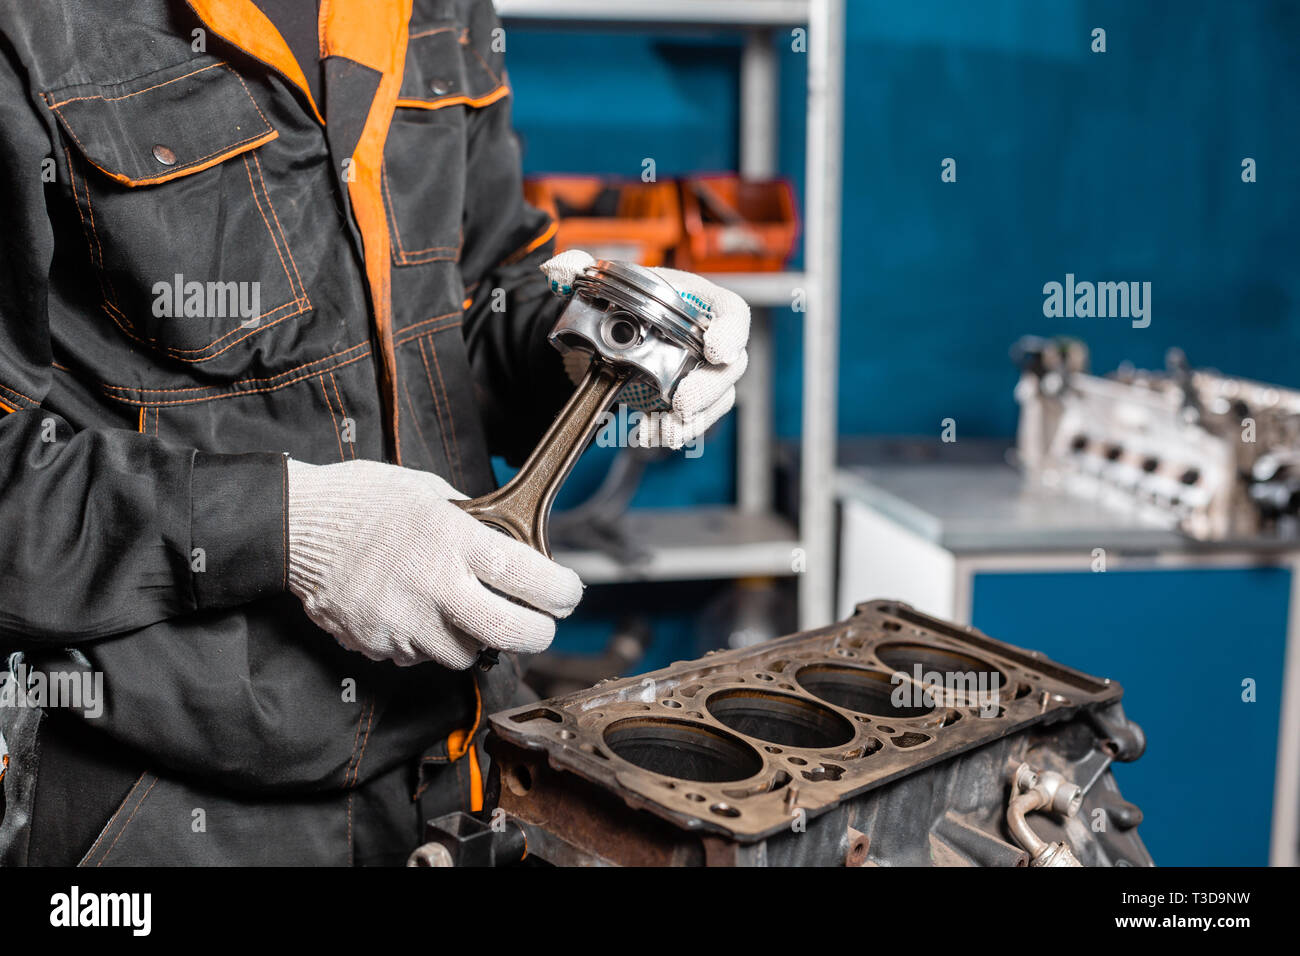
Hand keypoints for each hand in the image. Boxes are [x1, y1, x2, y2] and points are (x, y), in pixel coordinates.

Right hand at [285, 459, 582, 667]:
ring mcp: (404, 621)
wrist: (296, 525)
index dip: (560, 592)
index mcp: (452, 540)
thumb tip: (509, 546)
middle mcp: (433, 585)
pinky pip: (420, 657)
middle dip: (537, 633)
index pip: (527, 576)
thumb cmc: (362, 500)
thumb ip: (472, 523)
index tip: (569, 593)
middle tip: (541, 624)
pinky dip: (429, 642)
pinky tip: (419, 613)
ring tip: (465, 612)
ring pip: (465, 654)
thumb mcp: (430, 492)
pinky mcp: (378, 643)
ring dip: (476, 638)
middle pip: (509, 632)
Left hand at [541, 249, 749, 449]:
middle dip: (709, 390)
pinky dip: (670, 432)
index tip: (717, 350)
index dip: (732, 331)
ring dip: (692, 422)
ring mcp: (701, 374)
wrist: (608, 334)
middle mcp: (708, 340)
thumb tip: (558, 271)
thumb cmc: (623, 302)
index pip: (733, 314)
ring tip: (661, 430)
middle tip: (681, 402)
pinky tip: (646, 434)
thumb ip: (579, 271)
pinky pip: (691, 423)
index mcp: (699, 303)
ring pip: (716, 402)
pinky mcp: (685, 402)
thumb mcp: (602, 283)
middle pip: (730, 367)